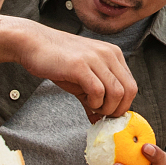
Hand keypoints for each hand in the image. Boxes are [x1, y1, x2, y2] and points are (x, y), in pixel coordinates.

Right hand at [0, 19, 137, 118]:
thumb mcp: (83, 77)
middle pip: (129, 91)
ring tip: (92, 107)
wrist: (33, 44)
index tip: (108, 112)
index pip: (132, 85)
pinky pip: (98, 92)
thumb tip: (100, 120)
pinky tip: (85, 101)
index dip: (123, 104)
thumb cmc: (58, 60)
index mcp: (114, 54)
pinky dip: (94, 103)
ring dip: (105, 108)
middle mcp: (109, 54)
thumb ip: (95, 97)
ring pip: (117, 93)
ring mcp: (95, 58)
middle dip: (117, 109)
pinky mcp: (80, 66)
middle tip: (101, 113)